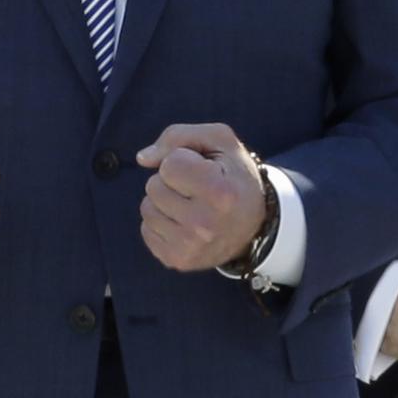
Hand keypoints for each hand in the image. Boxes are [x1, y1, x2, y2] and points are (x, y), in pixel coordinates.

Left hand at [136, 123, 265, 271]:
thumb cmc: (234, 175)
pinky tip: (183, 223)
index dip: (182, 160)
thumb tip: (142, 159)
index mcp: (219, 193)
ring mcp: (189, 247)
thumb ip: (178, 137)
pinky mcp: (177, 261)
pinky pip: (146, 230)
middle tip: (197, 189)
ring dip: (164, 202)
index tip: (203, 169)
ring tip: (190, 205)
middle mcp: (203, 225)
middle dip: (171, 182)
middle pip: (154, 186)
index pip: (169, 164)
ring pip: (147, 209)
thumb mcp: (219, 141)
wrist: (255, 225)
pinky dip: (161, 223)